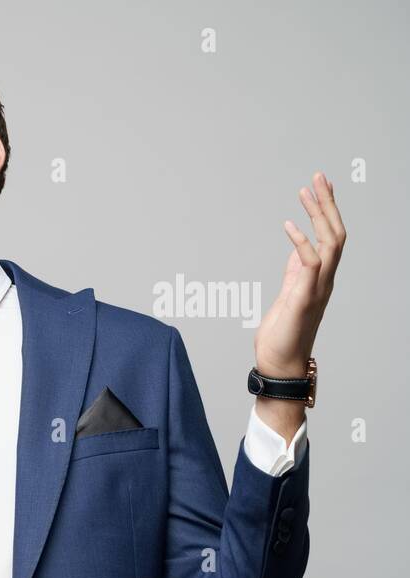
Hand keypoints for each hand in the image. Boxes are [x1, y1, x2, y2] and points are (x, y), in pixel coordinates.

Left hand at [254, 172, 346, 378]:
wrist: (279, 364)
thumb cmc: (282, 334)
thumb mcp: (289, 294)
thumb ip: (297, 273)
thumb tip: (301, 252)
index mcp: (319, 277)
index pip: (331, 236)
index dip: (327, 210)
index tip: (319, 186)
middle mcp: (324, 280)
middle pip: (335, 232)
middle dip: (327, 203)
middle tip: (318, 177)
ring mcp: (316, 289)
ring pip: (330, 242)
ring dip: (318, 215)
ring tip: (306, 191)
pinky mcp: (304, 298)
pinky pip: (310, 264)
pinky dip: (301, 242)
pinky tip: (288, 225)